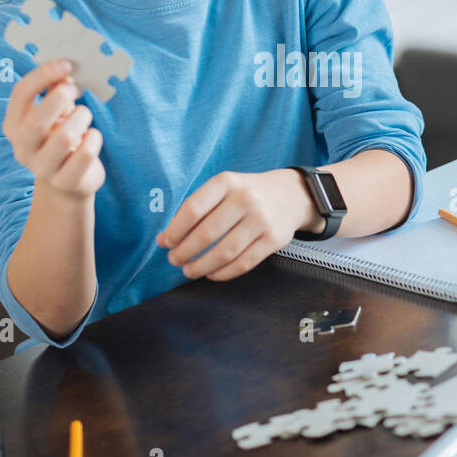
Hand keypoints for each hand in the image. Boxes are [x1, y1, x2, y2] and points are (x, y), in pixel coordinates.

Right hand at [1, 59, 104, 198]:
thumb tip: (63, 71)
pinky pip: (85, 154)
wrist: (67, 183)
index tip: (67, 64)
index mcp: (13, 126)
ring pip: (65, 137)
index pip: (20, 94)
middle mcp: (23, 149)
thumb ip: (54, 92)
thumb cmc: (59, 138)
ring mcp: (43, 169)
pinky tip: (92, 138)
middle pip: (37, 120)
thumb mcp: (53, 114)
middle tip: (76, 90)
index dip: (43, 75)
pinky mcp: (66, 182)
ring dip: (81, 118)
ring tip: (84, 117)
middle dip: (61, 99)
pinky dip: (94, 139)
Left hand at [155, 169, 319, 280]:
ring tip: (189, 270)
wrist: (292, 194)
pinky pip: (243, 263)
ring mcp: (262, 220)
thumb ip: (196, 209)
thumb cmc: (248, 193)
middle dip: (185, 252)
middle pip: (206, 234)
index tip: (165, 243)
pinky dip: (223, 273)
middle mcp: (245, 199)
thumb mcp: (224, 188)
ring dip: (201, 266)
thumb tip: (164, 239)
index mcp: (227, 182)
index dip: (175, 231)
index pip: (193, 209)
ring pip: (224, 252)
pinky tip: (212, 274)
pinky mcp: (274, 239)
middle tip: (174, 260)